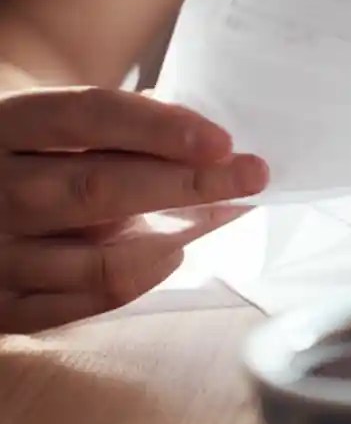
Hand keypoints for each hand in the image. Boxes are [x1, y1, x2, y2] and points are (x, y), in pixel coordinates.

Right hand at [0, 87, 268, 332]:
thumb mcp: (53, 123)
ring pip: (100, 258)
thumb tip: (211, 145)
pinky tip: (172, 251)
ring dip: (176, 236)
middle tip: (252, 175)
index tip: (223, 142)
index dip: (158, 128)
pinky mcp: (0, 306)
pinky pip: (89, 299)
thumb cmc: (28, 152)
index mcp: (1, 123)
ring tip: (222, 212)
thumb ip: (118, 126)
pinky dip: (144, 277)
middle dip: (188, 183)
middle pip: (97, 188)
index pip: (85, 117)